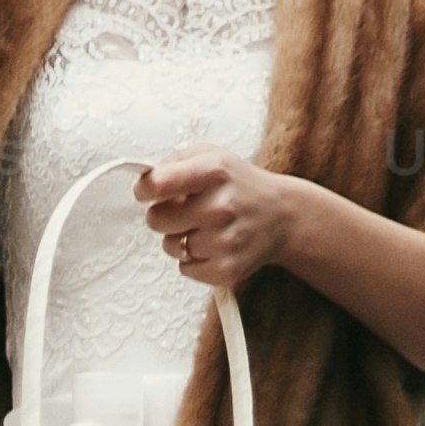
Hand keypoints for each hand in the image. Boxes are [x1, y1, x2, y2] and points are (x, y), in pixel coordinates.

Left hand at [136, 150, 297, 297]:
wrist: (280, 215)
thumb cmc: (238, 183)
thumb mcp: (212, 155)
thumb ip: (175, 162)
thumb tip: (145, 179)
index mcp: (215, 170)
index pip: (159, 183)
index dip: (144, 189)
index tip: (145, 192)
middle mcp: (221, 206)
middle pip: (157, 219)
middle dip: (162, 214)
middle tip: (180, 210)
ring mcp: (226, 241)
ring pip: (170, 246)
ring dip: (179, 238)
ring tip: (203, 226)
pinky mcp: (228, 270)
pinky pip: (185, 268)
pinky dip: (192, 259)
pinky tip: (212, 244)